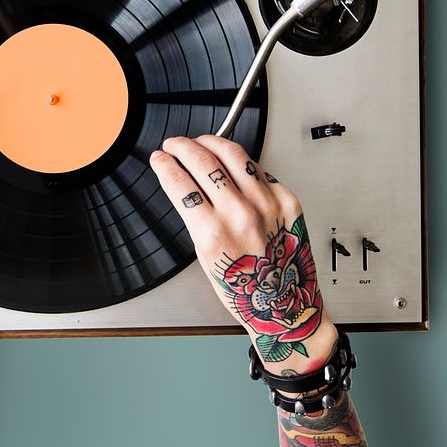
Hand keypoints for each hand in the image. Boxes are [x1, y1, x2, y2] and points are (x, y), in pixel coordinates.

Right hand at [149, 135, 336, 376]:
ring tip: (201, 142)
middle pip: (203, 161)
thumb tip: (185, 182)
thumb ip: (197, 217)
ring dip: (211, 142)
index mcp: (213, 233)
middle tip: (174, 144)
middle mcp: (240, 214)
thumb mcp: (205, 256)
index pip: (180, 183)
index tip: (159, 158)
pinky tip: (231, 161)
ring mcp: (266, 204)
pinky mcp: (286, 199)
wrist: (286, 304)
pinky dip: (240, 162)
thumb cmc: (245, 288)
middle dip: (182, 147)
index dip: (164, 164)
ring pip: (233, 154)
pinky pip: (258, 169)